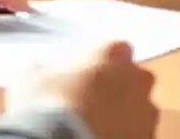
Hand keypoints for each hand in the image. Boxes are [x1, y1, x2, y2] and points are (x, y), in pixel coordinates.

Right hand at [7, 41, 158, 138]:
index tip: (84, 75)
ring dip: (122, 117)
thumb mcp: (31, 77)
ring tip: (93, 128)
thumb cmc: (46, 103)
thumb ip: (45, 68)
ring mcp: (147, 114)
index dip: (100, 64)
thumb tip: (40, 69)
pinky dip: (123, 137)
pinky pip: (136, 135)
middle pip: (133, 80)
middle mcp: (138, 80)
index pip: (115, 50)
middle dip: (117, 89)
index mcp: (114, 53)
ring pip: (138, 111)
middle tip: (90, 103)